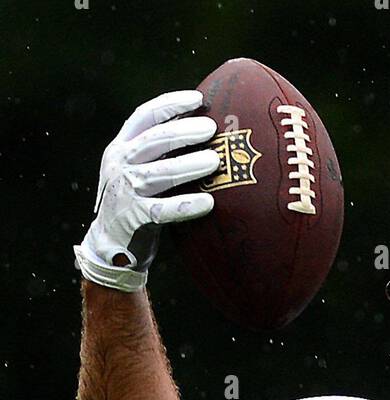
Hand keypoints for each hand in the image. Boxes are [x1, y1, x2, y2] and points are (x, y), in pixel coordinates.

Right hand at [73, 90, 221, 291]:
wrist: (110, 245)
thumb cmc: (137, 202)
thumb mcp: (139, 171)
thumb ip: (160, 154)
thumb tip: (201, 131)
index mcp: (120, 147)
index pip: (144, 117)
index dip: (170, 105)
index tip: (197, 99)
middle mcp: (119, 164)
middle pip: (153, 141)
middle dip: (183, 132)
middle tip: (211, 128)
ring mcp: (124, 191)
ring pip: (159, 173)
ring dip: (188, 165)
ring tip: (215, 161)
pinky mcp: (133, 218)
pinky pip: (163, 210)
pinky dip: (186, 205)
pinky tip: (208, 202)